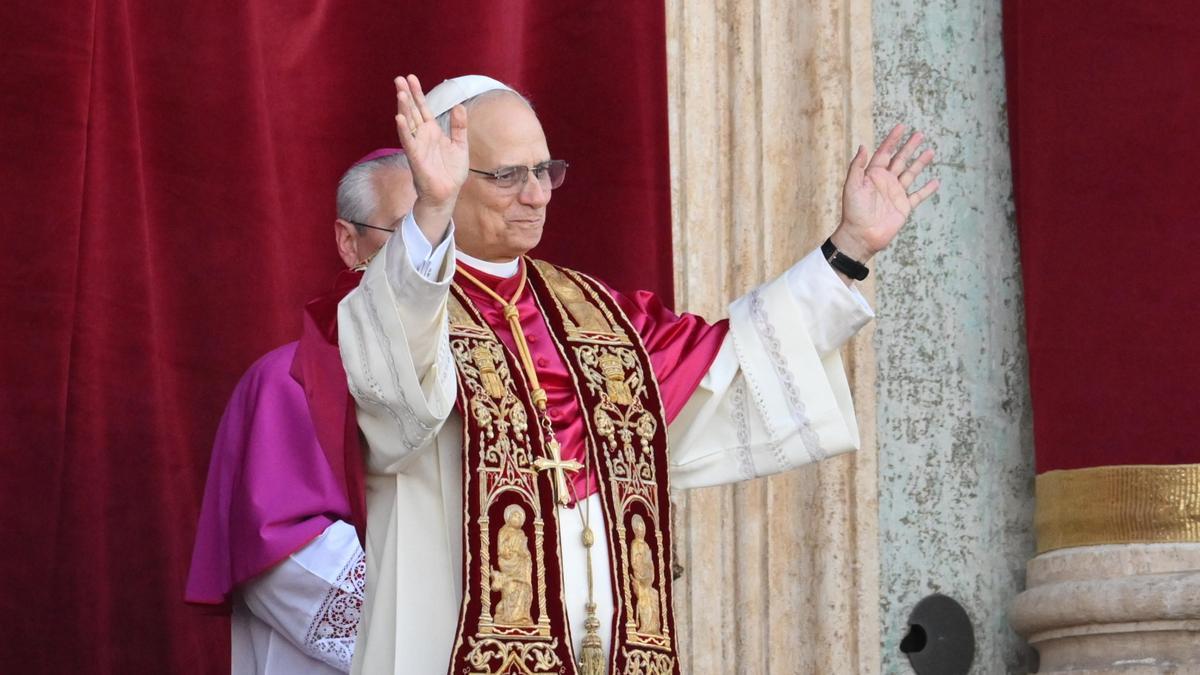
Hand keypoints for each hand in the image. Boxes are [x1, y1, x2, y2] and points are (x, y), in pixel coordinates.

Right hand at [394, 74, 467, 238]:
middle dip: (406, 95)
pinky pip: (408, 142)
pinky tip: (399, 118)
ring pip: (408, 123)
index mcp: (433, 131)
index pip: (423, 108)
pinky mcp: (416, 158)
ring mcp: (418, 146)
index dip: (417, 93)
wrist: (448, 194)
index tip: (411, 77)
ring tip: (399, 93)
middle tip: (398, 78)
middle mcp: (422, 136)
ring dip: (403, 108)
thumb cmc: (451, 172)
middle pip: (412, 111)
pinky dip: (403, 130)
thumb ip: (459, 126)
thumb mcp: (460, 145)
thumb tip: (459, 106)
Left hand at [832, 124, 938, 261]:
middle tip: (920, 134)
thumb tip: (864, 146)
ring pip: (911, 174)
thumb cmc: (853, 211)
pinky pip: (918, 196)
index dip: (892, 139)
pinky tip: (936, 181)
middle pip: (900, 160)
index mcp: (872, 175)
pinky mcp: (904, 207)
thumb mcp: (852, 186)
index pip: (884, 152)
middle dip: (909, 147)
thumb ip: (857, 166)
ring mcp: (896, 194)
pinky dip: (927, 189)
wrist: (861, 235)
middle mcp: (885, 182)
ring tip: (930, 151)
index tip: (902, 126)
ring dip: (920, 163)